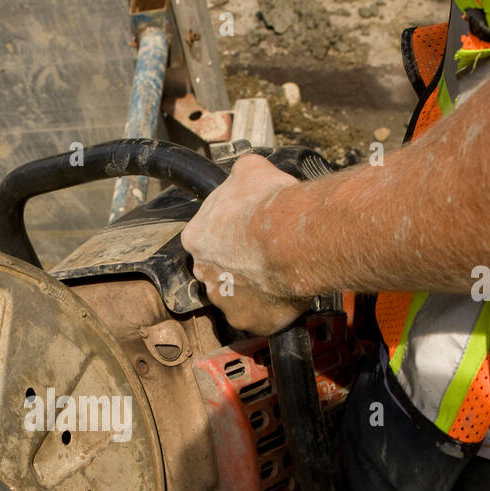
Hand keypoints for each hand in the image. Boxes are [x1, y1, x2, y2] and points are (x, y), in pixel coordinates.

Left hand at [181, 154, 312, 334]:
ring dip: (255, 287)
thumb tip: (244, 171)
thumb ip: (240, 174)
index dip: (229, 233)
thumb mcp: (251, 170)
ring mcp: (224, 301)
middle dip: (238, 263)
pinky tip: (287, 293)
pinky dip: (273, 309)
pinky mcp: (249, 321)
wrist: (293, 239)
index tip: (247, 230)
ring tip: (279, 272)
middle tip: (264, 252)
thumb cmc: (269, 205)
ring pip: (237, 296)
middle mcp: (203, 273)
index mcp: (196, 238)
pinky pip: (260, 317)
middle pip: (219, 269)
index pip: (206, 237)